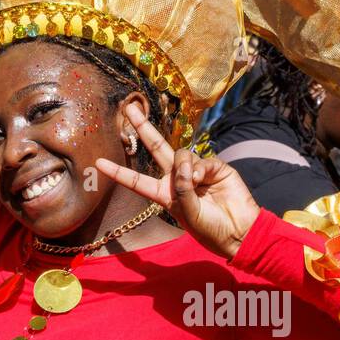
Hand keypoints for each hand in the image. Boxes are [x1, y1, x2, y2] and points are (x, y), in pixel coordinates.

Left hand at [95, 103, 260, 259]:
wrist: (240, 231)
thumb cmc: (211, 229)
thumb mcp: (188, 214)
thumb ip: (182, 190)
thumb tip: (184, 166)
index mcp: (164, 194)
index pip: (136, 181)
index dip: (118, 172)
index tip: (99, 163)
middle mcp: (177, 179)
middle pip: (155, 147)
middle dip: (142, 127)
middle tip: (128, 108)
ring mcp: (196, 171)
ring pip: (179, 154)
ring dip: (183, 166)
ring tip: (194, 184)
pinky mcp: (215, 167)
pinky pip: (199, 160)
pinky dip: (198, 169)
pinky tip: (203, 180)